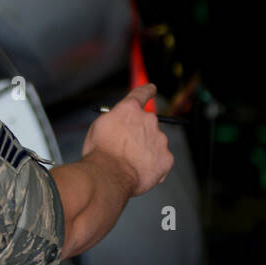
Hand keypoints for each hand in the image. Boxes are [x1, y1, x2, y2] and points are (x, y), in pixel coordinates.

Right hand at [80, 83, 173, 197]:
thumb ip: (114, 120)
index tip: (152, 89)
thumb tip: (119, 124)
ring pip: (154, 143)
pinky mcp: (166, 158)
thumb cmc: (99, 152)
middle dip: (139, 133)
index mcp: (130, 110)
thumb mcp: (98, 127)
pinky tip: (138, 171)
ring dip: (145, 150)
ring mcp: (160, 140)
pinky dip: (152, 165)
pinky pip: (161, 160)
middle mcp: (149, 120)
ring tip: (128, 163)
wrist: (108, 175)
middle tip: (125, 148)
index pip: (142, 93)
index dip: (147, 90)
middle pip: (148, 123)